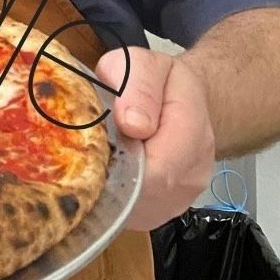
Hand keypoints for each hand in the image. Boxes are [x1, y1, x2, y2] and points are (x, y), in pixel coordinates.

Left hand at [93, 48, 215, 230]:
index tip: (93, 147)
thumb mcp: (144, 64)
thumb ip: (138, 87)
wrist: (182, 101)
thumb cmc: (157, 82)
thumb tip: (133, 125)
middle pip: (143, 194)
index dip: (120, 164)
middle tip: (87, 151)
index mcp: (192, 130)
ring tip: (100, 158)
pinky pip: (133, 215)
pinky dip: (114, 198)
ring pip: (135, 209)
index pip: (160, 170)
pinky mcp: (163, 211)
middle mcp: (193, 173)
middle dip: (108, 176)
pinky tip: (108, 173)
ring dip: (110, 188)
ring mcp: (181, 198)